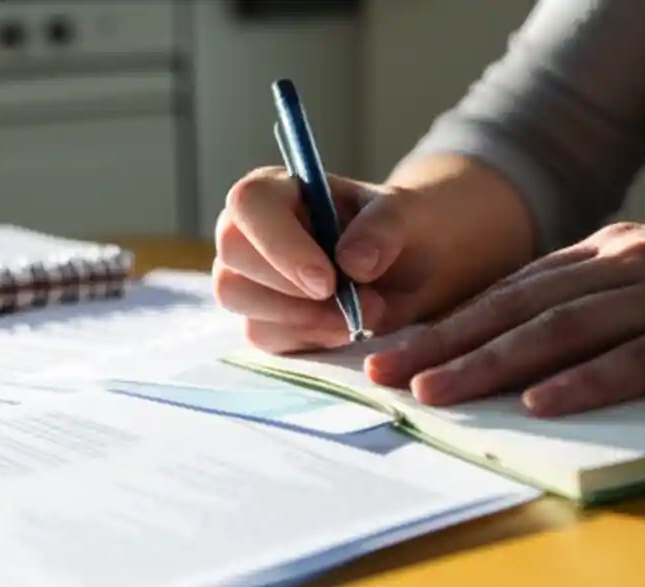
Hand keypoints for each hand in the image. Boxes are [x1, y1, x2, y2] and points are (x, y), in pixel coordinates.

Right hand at [213, 158, 532, 352]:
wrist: (414, 267)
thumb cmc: (402, 228)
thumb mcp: (408, 216)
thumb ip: (384, 228)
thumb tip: (353, 262)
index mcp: (279, 190)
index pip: (249, 203)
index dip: (279, 245)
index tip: (326, 281)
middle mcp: (252, 231)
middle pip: (231, 260)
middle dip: (290, 293)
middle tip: (357, 304)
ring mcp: (250, 277)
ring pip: (239, 302)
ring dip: (303, 320)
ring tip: (363, 315)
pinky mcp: (262, 317)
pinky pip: (264, 335)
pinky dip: (309, 338)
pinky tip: (346, 328)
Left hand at [367, 219, 644, 415]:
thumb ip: (594, 295)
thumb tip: (521, 337)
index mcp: (609, 253)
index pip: (509, 291)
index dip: (445, 322)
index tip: (388, 352)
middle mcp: (627, 266)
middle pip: (517, 308)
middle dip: (443, 343)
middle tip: (382, 375)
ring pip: (563, 330)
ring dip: (492, 363)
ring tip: (436, 392)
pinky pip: (640, 360)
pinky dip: (588, 382)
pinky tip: (543, 403)